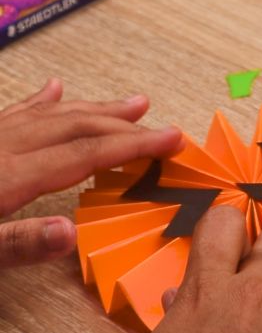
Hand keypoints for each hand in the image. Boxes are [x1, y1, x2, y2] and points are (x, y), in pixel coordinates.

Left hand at [0, 78, 183, 267]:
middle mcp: (0, 149)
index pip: (84, 153)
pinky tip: (54, 89)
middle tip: (166, 130)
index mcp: (5, 178)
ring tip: (134, 104)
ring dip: (97, 110)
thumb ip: (18, 243)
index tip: (172, 140)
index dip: (134, 145)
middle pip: (76, 127)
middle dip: (128, 126)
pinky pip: (15, 112)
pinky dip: (41, 101)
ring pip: (51, 115)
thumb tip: (71, 233)